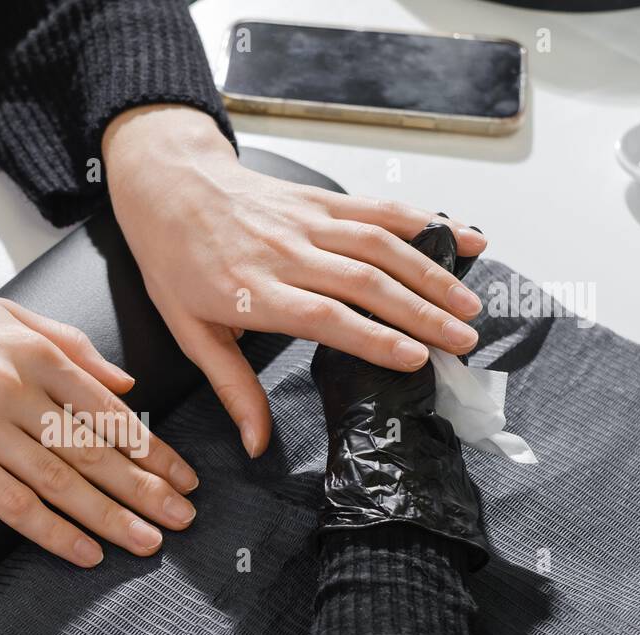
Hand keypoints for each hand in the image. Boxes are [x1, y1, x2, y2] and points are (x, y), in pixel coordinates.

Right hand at [0, 290, 198, 566]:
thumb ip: (65, 344)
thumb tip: (121, 383)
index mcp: (32, 350)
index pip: (109, 409)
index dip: (151, 448)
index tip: (180, 474)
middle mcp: (16, 387)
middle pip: (96, 450)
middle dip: (148, 488)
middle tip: (184, 517)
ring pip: (65, 481)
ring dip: (114, 517)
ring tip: (150, 542)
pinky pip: (16, 505)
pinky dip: (55, 533)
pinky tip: (85, 552)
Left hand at [103, 105, 488, 457]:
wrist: (170, 186)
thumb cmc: (177, 261)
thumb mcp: (189, 333)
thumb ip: (231, 388)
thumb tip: (256, 443)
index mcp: (252, 291)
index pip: (324, 317)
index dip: (373, 337)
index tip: (415, 359)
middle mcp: (287, 252)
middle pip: (366, 282)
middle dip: (422, 314)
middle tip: (462, 343)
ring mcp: (309, 222)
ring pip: (382, 245)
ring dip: (432, 275)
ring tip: (469, 307)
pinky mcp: (323, 201)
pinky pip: (380, 210)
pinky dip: (427, 222)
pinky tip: (465, 236)